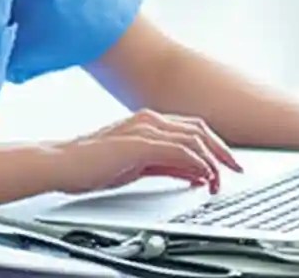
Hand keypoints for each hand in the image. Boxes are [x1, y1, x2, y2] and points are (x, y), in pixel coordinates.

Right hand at [51, 109, 243, 195]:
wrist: (63, 164)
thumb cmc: (93, 165)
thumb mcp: (138, 166)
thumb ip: (167, 166)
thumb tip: (195, 173)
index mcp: (149, 121)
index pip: (193, 128)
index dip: (215, 145)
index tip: (229, 164)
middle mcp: (150, 119)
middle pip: (199, 129)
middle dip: (222, 151)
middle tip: (236, 170)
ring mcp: (144, 129)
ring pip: (192, 139)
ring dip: (211, 160)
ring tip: (218, 180)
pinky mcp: (139, 143)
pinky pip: (178, 151)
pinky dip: (195, 163)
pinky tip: (202, 176)